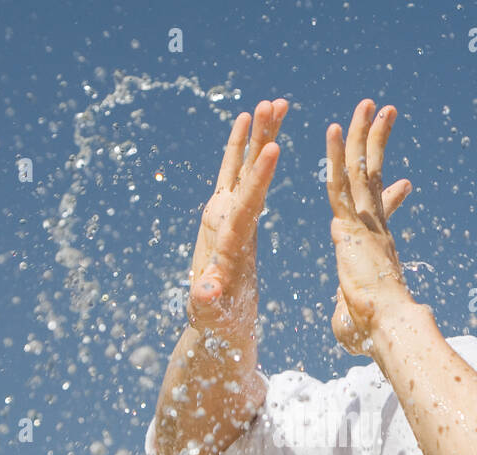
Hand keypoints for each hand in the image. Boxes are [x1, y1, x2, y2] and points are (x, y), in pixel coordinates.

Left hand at [188, 98, 288, 332]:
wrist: (211, 329)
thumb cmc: (218, 327)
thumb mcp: (213, 316)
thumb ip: (208, 303)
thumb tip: (204, 292)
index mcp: (226, 240)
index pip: (244, 202)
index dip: (258, 176)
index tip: (273, 147)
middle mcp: (222, 222)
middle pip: (241, 172)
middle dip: (257, 139)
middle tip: (271, 103)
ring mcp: (224, 218)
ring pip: (242, 168)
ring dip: (258, 136)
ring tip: (273, 103)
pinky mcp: (231, 221)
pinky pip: (242, 180)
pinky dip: (251, 156)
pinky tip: (261, 136)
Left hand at [325, 99, 417, 354]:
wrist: (389, 329)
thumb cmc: (375, 335)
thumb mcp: (352, 321)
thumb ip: (344, 312)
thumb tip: (343, 316)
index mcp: (377, 247)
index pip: (383, 212)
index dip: (393, 195)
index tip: (406, 183)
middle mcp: (375, 229)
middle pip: (374, 177)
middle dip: (378, 144)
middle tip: (384, 115)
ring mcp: (365, 224)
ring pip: (361, 170)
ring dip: (364, 134)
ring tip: (368, 103)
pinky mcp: (351, 227)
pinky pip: (340, 183)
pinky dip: (338, 155)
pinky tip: (335, 128)